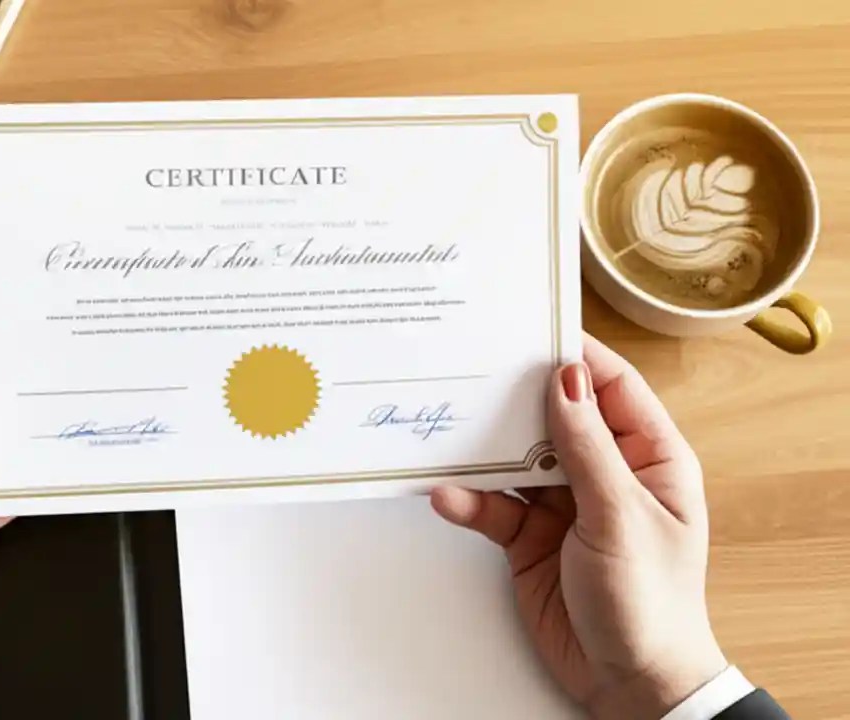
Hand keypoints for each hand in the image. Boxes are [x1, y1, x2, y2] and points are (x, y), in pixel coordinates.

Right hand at [431, 335, 726, 719]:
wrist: (628, 684)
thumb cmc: (651, 604)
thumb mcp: (622, 517)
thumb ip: (588, 448)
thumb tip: (565, 380)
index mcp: (648, 457)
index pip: (611, 387)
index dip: (575, 355)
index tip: (531, 328)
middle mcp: (605, 473)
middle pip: (554, 416)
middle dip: (514, 396)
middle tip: (473, 367)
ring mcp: (563, 505)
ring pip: (514, 458)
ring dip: (483, 448)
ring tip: (445, 426)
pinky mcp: (528, 538)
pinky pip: (492, 506)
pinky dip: (468, 501)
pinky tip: (447, 495)